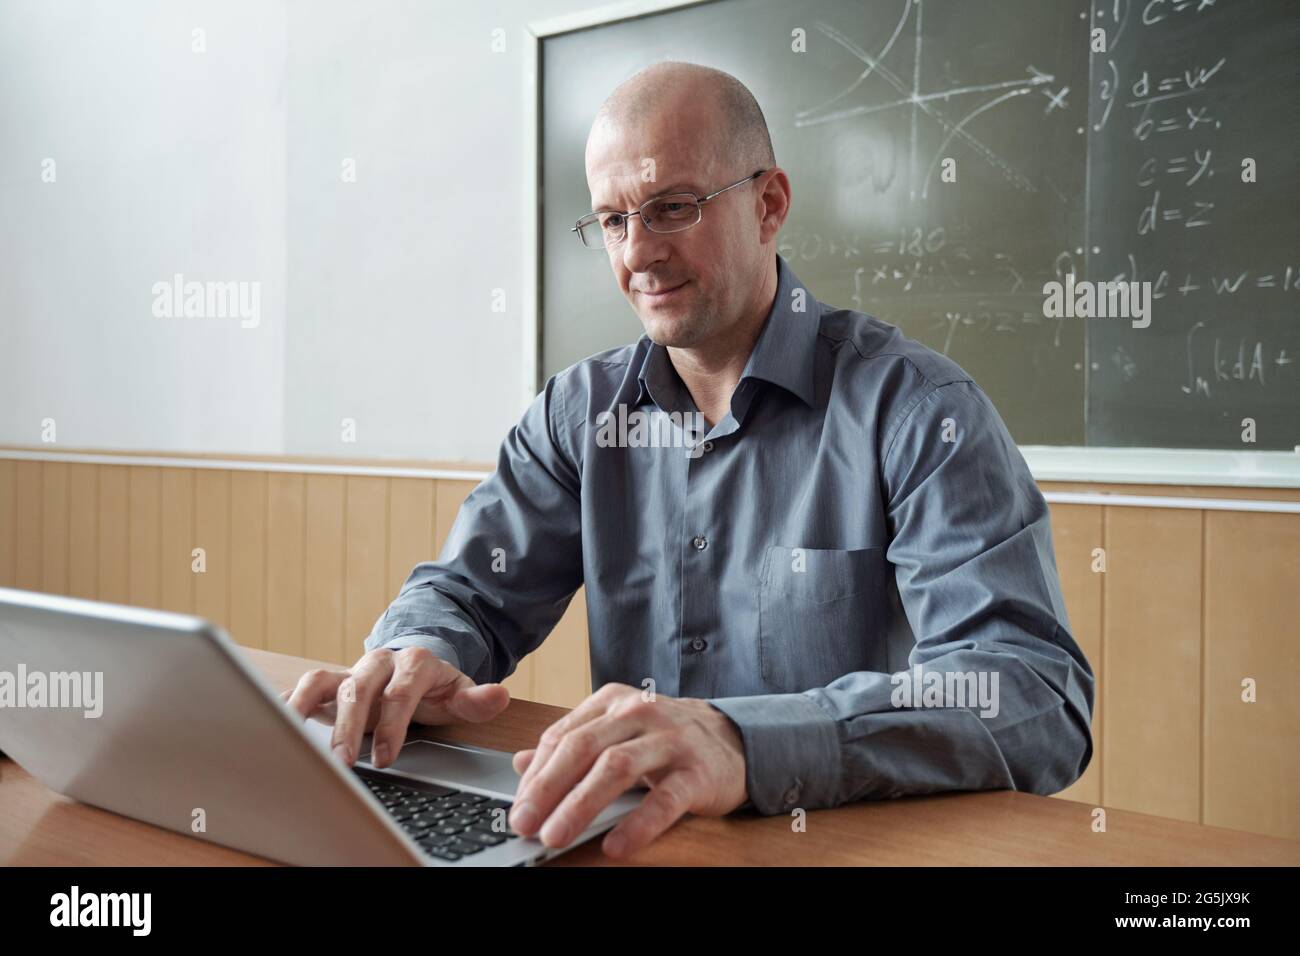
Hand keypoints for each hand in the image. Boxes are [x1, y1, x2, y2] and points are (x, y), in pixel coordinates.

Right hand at [281, 646, 509, 768]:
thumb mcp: (460, 694)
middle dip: (348, 726)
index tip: (386, 757)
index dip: (392, 725)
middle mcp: (378, 663)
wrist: (413, 666)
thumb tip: (499, 696)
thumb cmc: (435, 688)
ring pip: (323, 681)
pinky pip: (303, 686)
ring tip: (294, 738)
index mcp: (413, 663)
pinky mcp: (329, 681)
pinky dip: (287, 702)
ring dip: (307, 708)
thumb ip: (477, 700)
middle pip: (359, 689)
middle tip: (342, 762)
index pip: (401, 693)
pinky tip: (274, 723)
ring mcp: (350, 670)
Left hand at [508, 683, 747, 859]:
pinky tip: (615, 845)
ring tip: (556, 835)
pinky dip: (637, 824)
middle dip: (547, 788)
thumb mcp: (616, 733)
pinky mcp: (697, 772)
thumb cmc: (665, 739)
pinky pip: (663, 800)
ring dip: (581, 805)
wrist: (731, 740)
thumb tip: (520, 764)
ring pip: (617, 768)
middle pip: (583, 748)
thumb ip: (572, 744)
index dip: (535, 775)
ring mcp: (670, 740)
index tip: (517, 807)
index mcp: (613, 702)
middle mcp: (639, 714)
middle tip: (524, 822)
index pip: (563, 736)